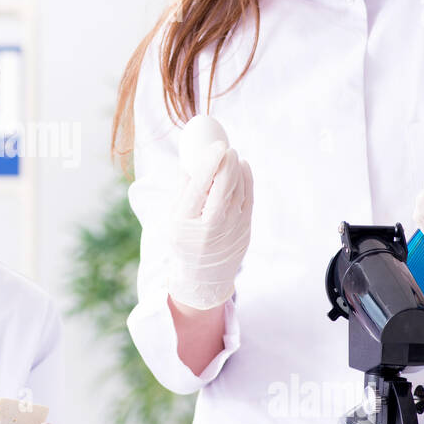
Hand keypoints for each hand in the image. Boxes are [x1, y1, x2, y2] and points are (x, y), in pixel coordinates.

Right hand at [167, 141, 252, 309]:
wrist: (204, 277)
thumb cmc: (185, 241)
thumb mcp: (174, 218)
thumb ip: (183, 190)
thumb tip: (189, 160)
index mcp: (187, 221)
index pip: (199, 186)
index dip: (210, 163)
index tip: (216, 146)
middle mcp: (211, 225)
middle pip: (223, 186)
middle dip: (226, 163)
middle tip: (225, 147)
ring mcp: (231, 228)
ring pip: (238, 190)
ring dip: (236, 169)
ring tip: (231, 156)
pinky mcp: (245, 229)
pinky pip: (249, 198)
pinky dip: (247, 180)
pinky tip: (242, 167)